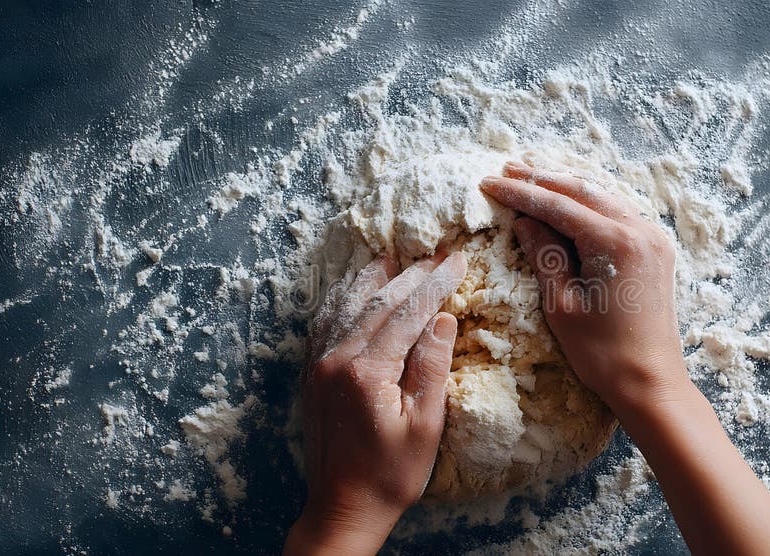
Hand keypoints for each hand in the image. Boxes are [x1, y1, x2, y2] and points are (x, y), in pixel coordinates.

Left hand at [285, 251, 466, 555]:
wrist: (343, 507)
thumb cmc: (391, 475)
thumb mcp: (425, 426)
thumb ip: (431, 367)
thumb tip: (443, 319)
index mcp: (367, 372)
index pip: (407, 313)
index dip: (435, 285)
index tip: (458, 261)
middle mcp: (335, 360)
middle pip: (377, 302)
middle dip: (411, 277)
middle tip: (437, 257)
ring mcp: (318, 365)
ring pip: (345, 306)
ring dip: (372, 280)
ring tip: (394, 260)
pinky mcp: (311, 375)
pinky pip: (324, 323)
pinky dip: (342, 300)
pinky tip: (353, 291)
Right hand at [480, 161, 688, 410]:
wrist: (651, 382)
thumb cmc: (602, 353)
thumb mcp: (561, 305)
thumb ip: (545, 256)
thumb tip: (525, 221)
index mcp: (616, 243)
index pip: (559, 206)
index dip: (521, 193)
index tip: (489, 183)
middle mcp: (640, 230)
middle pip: (583, 191)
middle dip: (542, 179)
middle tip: (507, 169)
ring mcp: (652, 238)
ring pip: (603, 197)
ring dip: (566, 187)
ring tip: (531, 175)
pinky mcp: (655, 250)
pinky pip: (618, 213)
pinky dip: (589, 203)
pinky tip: (568, 200)